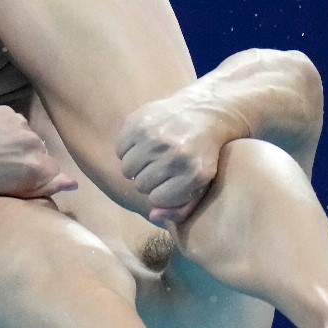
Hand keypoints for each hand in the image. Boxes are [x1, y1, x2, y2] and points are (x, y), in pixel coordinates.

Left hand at [0, 106, 76, 198]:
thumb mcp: (12, 193)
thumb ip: (46, 187)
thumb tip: (73, 183)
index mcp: (38, 167)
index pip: (53, 171)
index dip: (34, 177)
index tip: (16, 180)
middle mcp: (34, 143)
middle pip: (42, 152)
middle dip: (28, 158)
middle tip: (2, 168)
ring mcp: (20, 125)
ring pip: (29, 136)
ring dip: (17, 143)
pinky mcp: (6, 112)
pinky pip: (14, 122)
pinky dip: (5, 129)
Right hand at [114, 88, 246, 224]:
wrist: (207, 112)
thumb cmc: (203, 154)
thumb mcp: (202, 185)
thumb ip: (181, 208)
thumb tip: (154, 215)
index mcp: (194, 173)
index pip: (156, 199)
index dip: (162, 192)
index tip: (171, 182)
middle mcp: (174, 154)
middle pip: (140, 185)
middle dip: (149, 179)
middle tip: (162, 167)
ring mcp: (155, 136)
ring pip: (127, 169)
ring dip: (137, 166)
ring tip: (152, 156)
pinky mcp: (139, 121)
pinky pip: (120, 149)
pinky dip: (129, 148)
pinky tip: (145, 142)